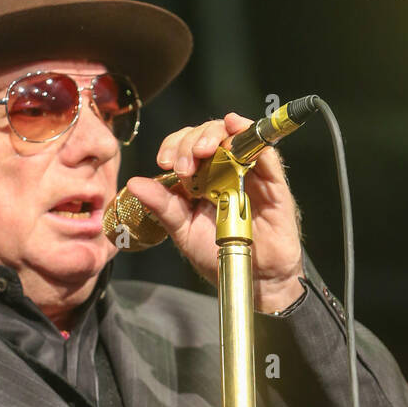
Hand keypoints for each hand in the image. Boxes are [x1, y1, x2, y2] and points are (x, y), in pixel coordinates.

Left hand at [125, 112, 304, 311]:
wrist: (254, 279)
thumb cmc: (220, 255)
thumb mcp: (184, 232)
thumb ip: (162, 207)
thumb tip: (135, 183)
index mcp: (199, 179)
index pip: (185, 145)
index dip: (175, 145)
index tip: (165, 162)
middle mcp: (223, 170)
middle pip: (207, 135)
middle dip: (191, 142)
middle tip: (186, 165)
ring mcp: (248, 173)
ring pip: (233, 136)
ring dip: (215, 134)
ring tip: (205, 149)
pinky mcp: (272, 181)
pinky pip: (265, 152)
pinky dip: (250, 135)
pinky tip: (236, 127)